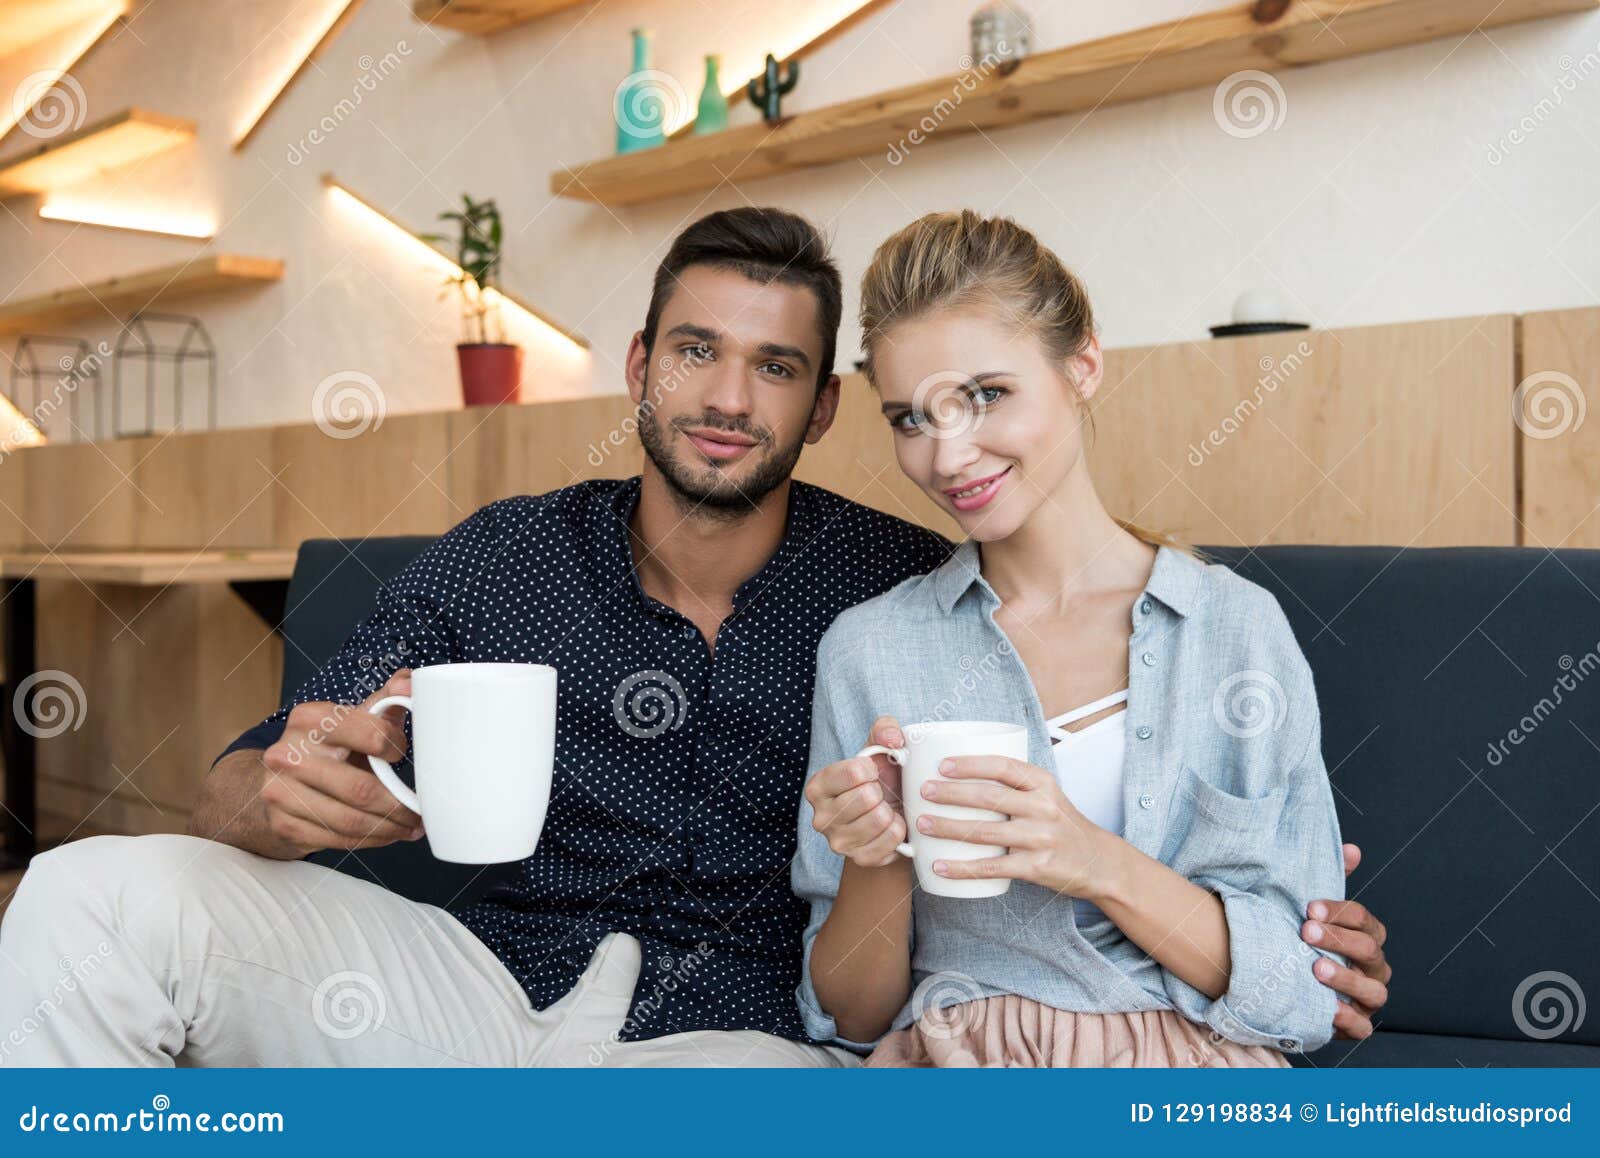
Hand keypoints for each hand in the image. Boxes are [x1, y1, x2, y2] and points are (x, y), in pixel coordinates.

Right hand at [256, 669, 424, 856]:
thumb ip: (386, 699)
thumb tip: (410, 682)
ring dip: (390, 828)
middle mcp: (289, 754)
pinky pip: (339, 840)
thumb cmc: (327, 748)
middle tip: (421, 811)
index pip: (372, 734)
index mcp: (311, 719)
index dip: (397, 748)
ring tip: (410, 826)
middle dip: (400, 806)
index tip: (405, 755)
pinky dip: (370, 841)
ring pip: (353, 821)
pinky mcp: (284, 825)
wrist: (274, 782)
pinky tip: (386, 834)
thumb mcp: (353, 717)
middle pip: (363, 789)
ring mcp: (282, 792)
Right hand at [804, 716, 910, 868]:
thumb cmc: (881, 780)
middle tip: (879, 796)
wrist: (889, 818)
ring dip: (891, 811)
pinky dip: (899, 830)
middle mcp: (820, 817)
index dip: (872, 770)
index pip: (854, 772)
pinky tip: (891, 827)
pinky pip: (891, 839)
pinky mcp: (859, 859)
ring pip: (879, 819)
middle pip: (867, 797)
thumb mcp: (880, 749)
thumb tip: (894, 739)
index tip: (871, 775)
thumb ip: (885, 729)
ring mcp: (838, 842)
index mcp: (818, 786)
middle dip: (882, 792)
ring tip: (886, 810)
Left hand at [916, 754, 1113, 896]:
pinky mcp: (1036, 867)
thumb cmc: (1061, 824)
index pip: (1003, 767)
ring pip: (985, 832)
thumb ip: (1015, 784)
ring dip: (948, 828)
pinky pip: (992, 868)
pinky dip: (963, 868)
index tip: (943, 765)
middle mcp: (1043, 807)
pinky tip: (940, 866)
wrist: (1099, 861)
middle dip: (951, 794)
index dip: (971, 764)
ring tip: (922, 824)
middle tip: (923, 792)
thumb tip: (963, 774)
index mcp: (1043, 783)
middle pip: (989, 797)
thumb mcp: (1048, 794)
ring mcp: (1040, 838)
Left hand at [1304, 843, 1390, 1039]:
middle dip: (1339, 940)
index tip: (1309, 907)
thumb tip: (1352, 849)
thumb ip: (1331, 880)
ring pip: (1373, 990)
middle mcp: (1374, 967)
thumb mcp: (1313, 911)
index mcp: (1367, 936)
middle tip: (1306, 932)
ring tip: (1315, 968)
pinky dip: (1349, 1019)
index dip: (1341, 912)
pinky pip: (1362, 1027)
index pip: (1365, 920)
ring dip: (1346, 978)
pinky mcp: (1354, 1024)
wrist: (1285, 979)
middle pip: (1369, 951)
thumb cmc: (1303, 939)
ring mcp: (1367, 997)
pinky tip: (1329, 1009)